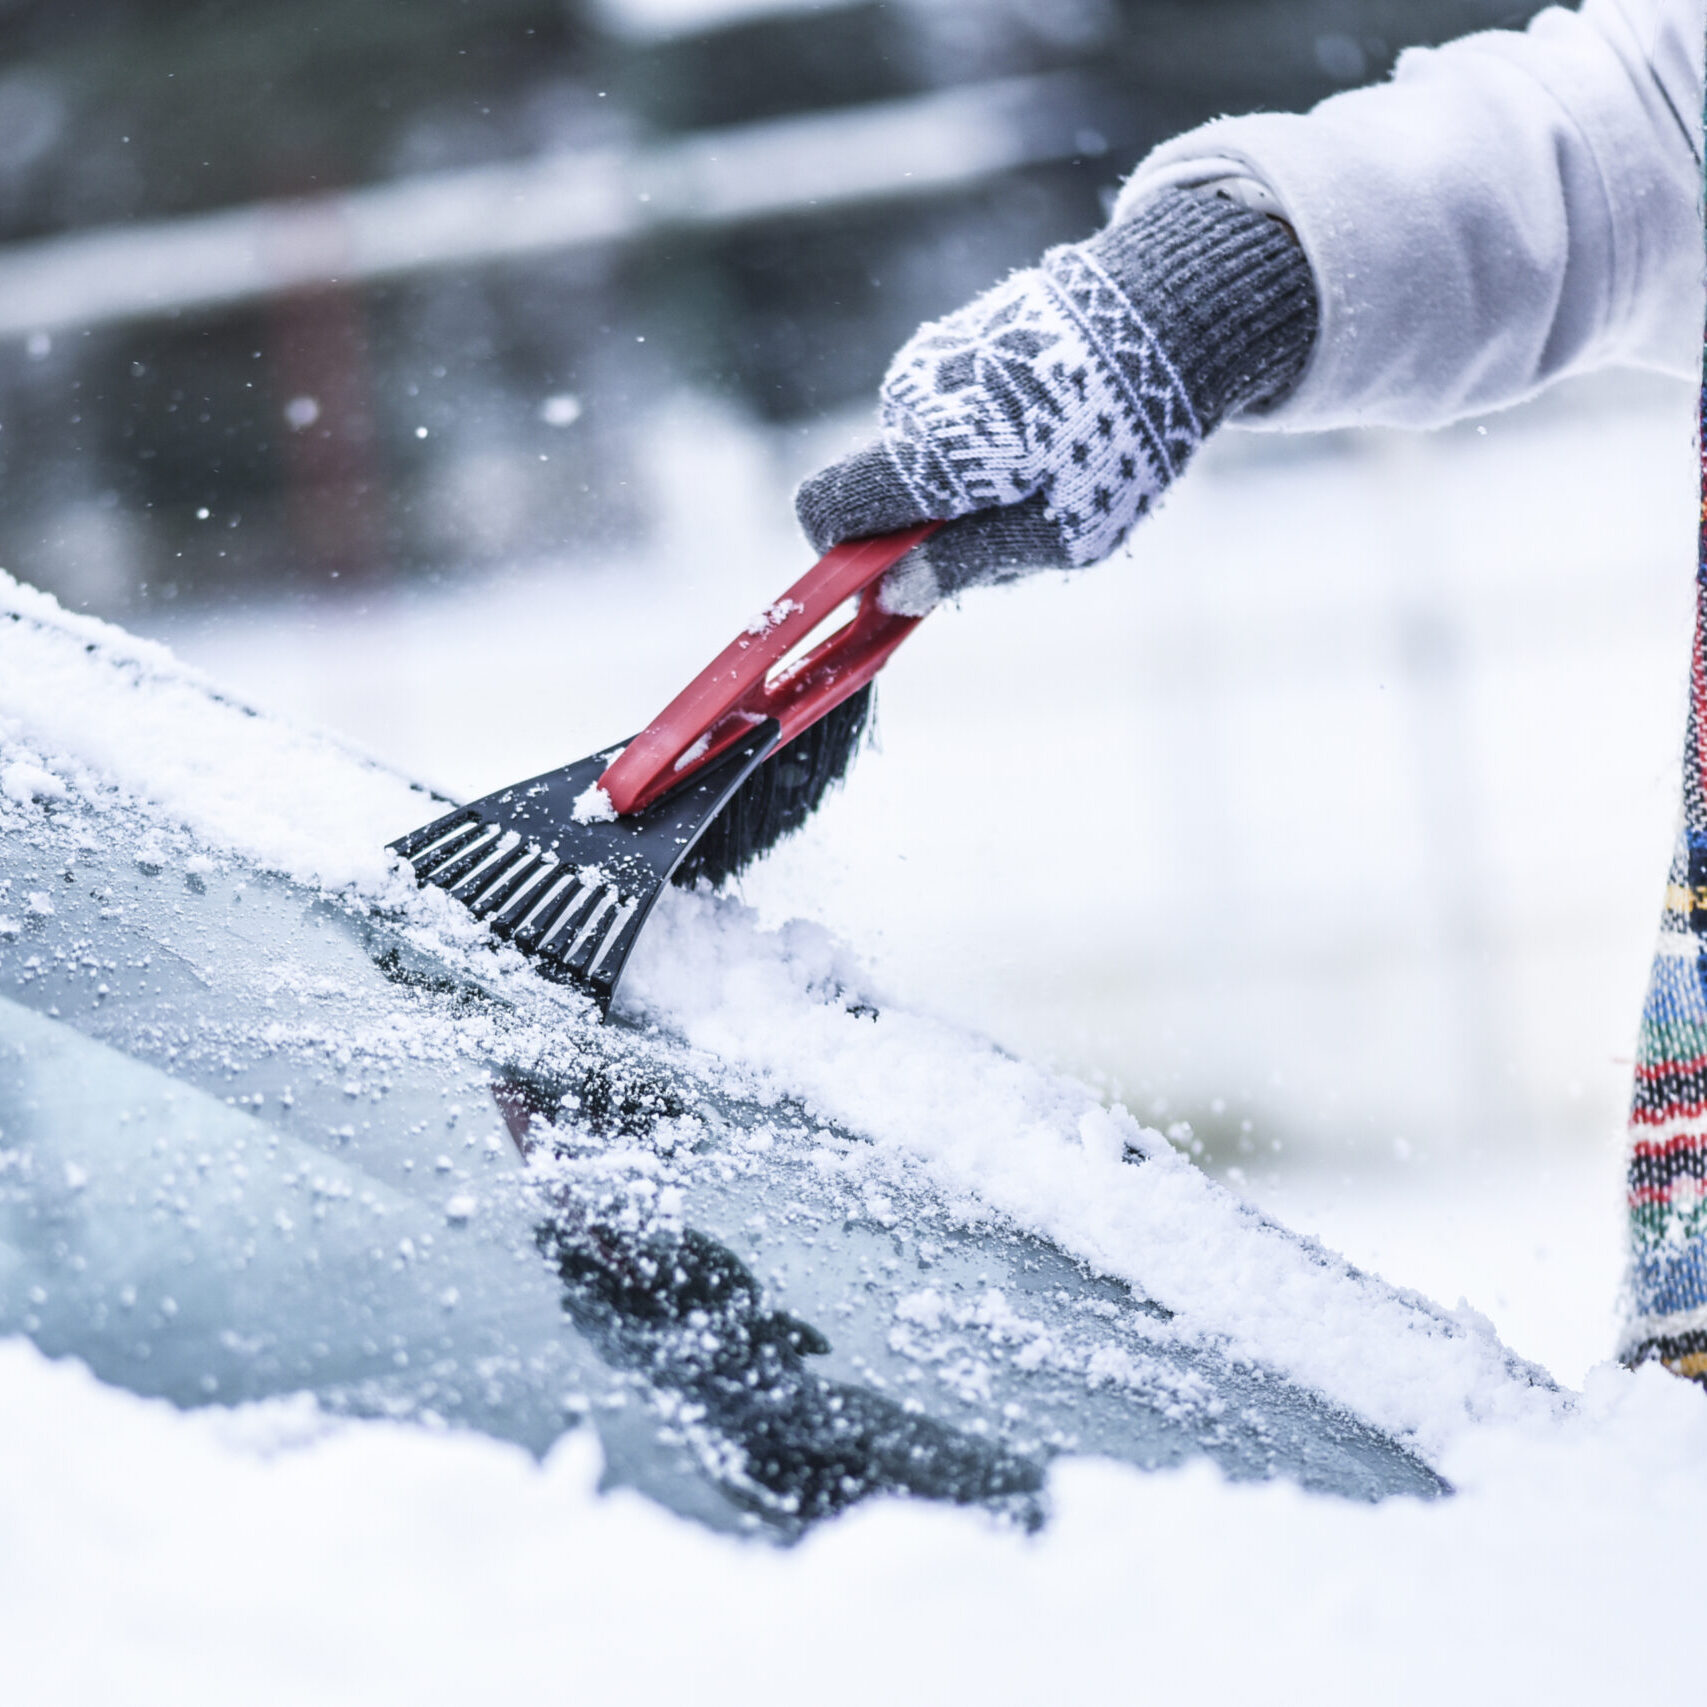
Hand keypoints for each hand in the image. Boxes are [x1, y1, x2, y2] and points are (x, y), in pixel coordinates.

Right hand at [795, 189, 1315, 613]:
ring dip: (966, 481)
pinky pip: (947, 413)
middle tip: (1016, 526)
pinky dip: (984, 437)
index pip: (824, 508)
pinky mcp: (957, 337)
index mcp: (925, 453)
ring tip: (1049, 468)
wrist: (1169, 313)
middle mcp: (909, 400)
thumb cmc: (1119, 441)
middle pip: (882, 490)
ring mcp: (929, 361)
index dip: (841, 554)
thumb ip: (966, 564)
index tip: (891, 576)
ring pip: (918, 453)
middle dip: (928, 525)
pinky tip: (1049, 427)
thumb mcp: (1058, 534)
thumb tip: (892, 595)